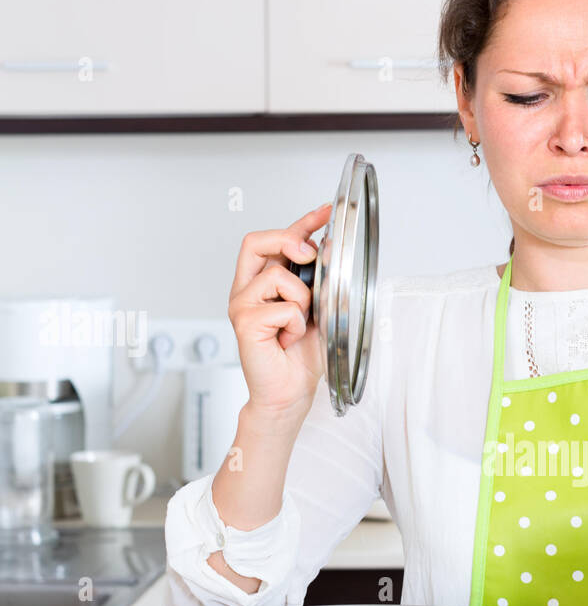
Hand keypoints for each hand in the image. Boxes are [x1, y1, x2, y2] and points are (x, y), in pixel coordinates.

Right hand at [228, 202, 331, 418]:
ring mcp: (241, 304)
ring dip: (302, 300)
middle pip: (258, 241)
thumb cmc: (300, 357)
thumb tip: (328, 251)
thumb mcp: (318, 310)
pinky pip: (283, 307)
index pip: (275, 240)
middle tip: (310, 256)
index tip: (326, 212)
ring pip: (279, 276)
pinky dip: (296, 324)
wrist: (289, 393)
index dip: (301, 223)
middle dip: (289, 240)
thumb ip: (318, 282)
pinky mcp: (244, 322)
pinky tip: (288, 339)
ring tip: (298, 325)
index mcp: (262, 283)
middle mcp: (246, 289)